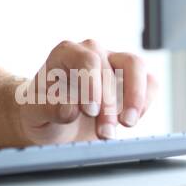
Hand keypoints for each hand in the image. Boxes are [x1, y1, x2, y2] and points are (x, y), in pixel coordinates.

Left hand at [12, 39, 157, 145]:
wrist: (53, 122)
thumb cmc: (42, 112)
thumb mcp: (35, 114)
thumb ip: (49, 108)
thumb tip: (70, 107)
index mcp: (65, 53)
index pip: (86, 60)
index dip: (92, 85)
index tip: (91, 111)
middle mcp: (92, 52)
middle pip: (112, 68)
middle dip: (110, 104)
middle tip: (104, 133)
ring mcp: (114, 62)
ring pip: (136, 67)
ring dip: (135, 99)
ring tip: (127, 124)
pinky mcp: (131, 79)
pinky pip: (149, 82)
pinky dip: (145, 102)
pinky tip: (130, 120)